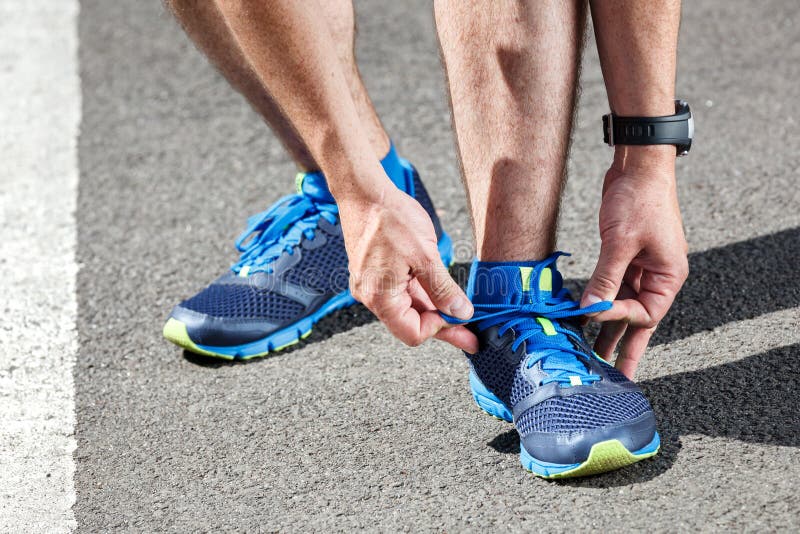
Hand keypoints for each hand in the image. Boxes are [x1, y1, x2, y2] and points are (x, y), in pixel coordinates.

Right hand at [338, 182, 477, 352]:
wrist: (364, 192)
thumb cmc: (389, 217)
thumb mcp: (425, 254)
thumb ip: (442, 289)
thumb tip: (460, 312)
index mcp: (380, 296)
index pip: (412, 333)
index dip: (440, 329)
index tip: (463, 319)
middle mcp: (371, 296)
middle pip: (411, 322)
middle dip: (442, 325)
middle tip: (470, 333)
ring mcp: (372, 285)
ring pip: (408, 307)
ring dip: (433, 309)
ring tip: (460, 310)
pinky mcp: (377, 274)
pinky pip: (401, 292)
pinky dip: (422, 295)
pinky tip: (441, 293)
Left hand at [581, 147, 688, 377]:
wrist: (636, 165)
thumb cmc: (640, 199)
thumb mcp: (620, 242)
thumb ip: (606, 278)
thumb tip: (590, 309)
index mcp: (669, 275)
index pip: (646, 312)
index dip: (619, 316)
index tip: (594, 313)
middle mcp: (658, 276)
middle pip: (640, 319)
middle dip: (625, 345)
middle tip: (613, 375)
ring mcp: (641, 267)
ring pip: (623, 305)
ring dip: (607, 326)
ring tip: (594, 354)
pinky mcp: (624, 257)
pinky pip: (612, 287)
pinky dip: (600, 300)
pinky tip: (585, 315)